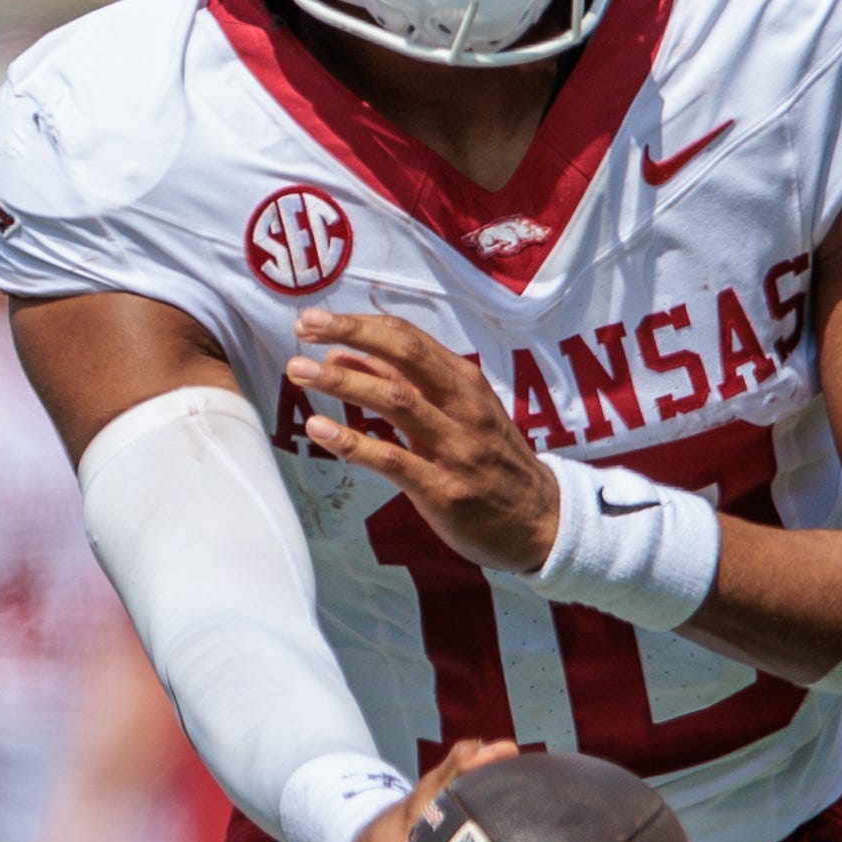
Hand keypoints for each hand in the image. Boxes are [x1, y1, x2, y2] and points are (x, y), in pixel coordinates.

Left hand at [292, 311, 559, 572]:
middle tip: (305, 327)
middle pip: (405, 355)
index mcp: (466, 383)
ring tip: (299, 371)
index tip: (316, 320)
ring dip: (344, 382)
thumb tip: (344, 353)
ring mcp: (456, 447)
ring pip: (397, 400)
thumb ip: (406, 384)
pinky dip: (352, 442)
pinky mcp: (444, 489)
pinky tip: (319, 429)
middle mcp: (464, 407)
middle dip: (351, 334)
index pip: (409, 338)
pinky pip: (392, 460)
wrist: (541, 520)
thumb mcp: (458, 413)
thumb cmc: (492, 461)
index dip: (359, 324)